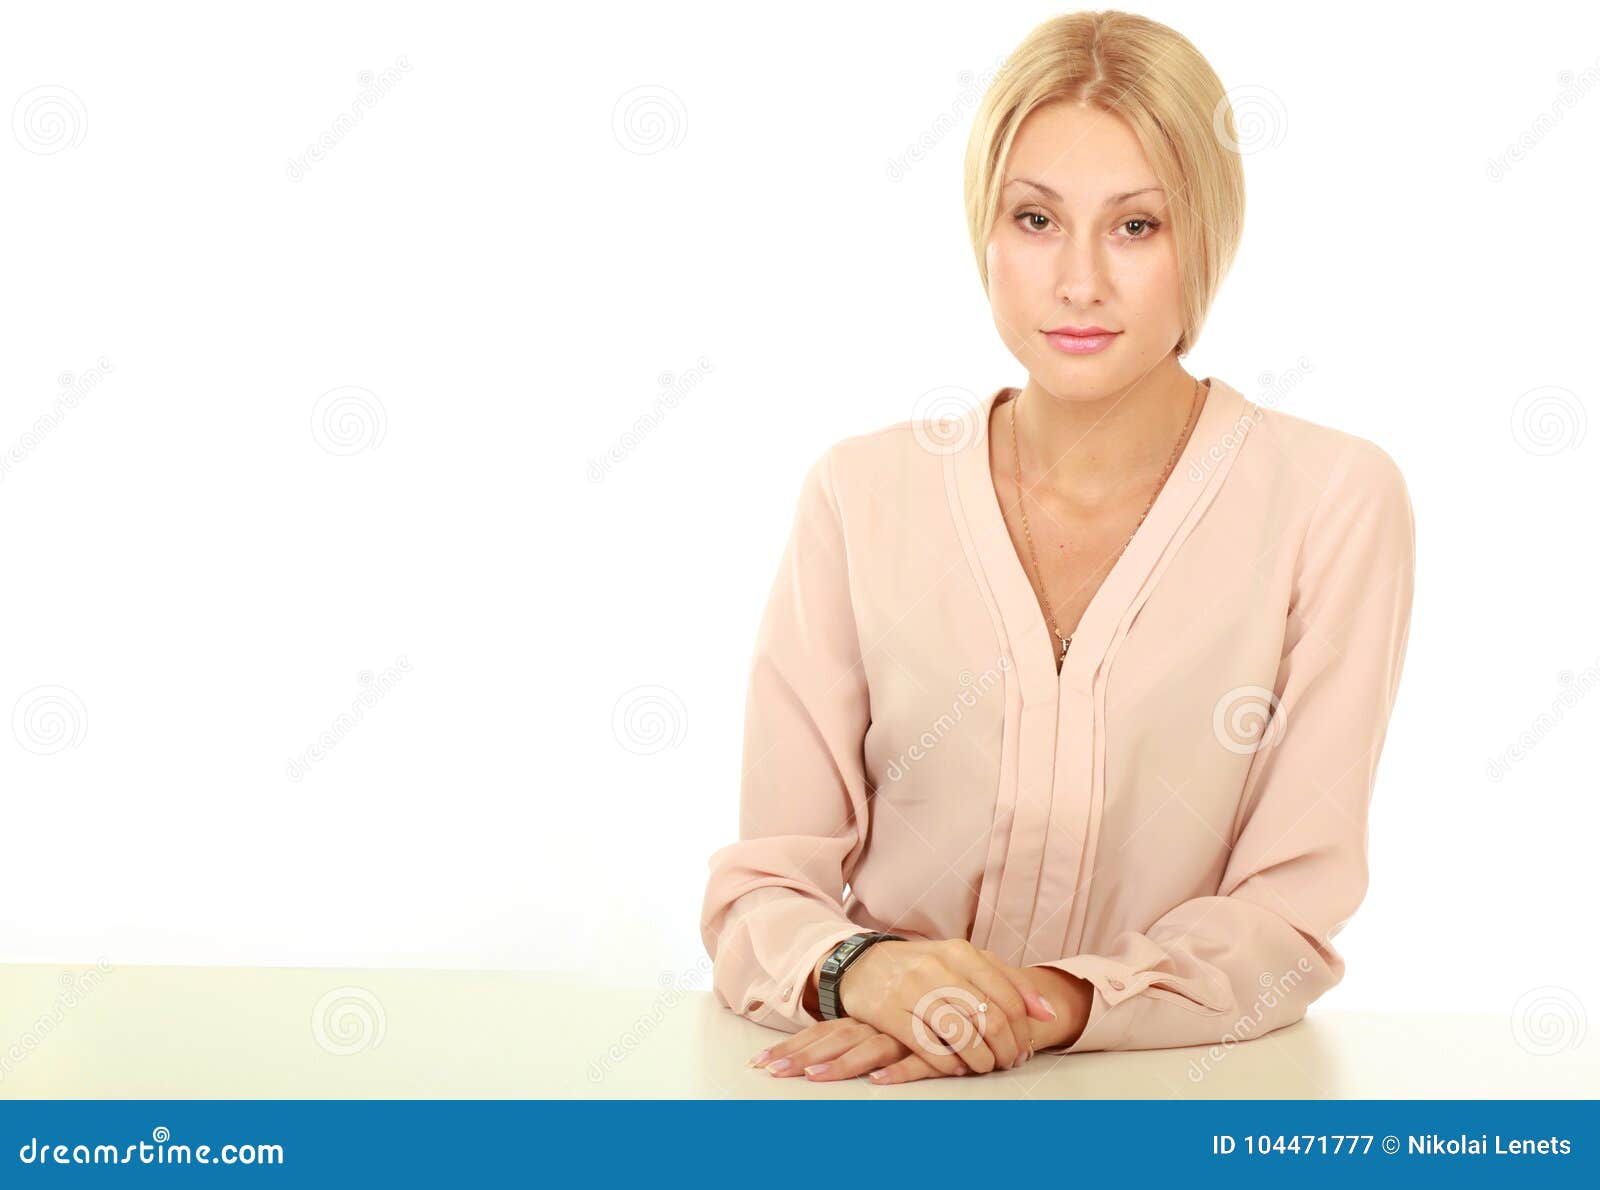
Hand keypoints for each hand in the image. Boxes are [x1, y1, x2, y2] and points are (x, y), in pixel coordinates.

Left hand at [746, 1016, 947, 1082]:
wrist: (967, 988)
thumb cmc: (919, 1011)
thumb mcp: (883, 1021)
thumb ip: (856, 1035)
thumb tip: (812, 1056)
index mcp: (862, 1017)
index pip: (821, 1032)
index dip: (792, 1047)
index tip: (759, 1062)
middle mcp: (877, 1022)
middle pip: (834, 1040)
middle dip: (801, 1057)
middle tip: (770, 1072)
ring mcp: (902, 1034)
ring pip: (868, 1050)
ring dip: (841, 1065)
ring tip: (814, 1078)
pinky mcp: (930, 1046)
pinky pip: (914, 1061)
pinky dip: (897, 1071)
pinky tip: (878, 1081)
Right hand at [829, 938, 1058, 1075]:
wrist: (861, 964)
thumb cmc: (922, 966)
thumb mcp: (962, 961)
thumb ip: (1005, 980)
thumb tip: (1047, 1013)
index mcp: (961, 952)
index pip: (1009, 999)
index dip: (1022, 1032)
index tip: (1024, 1048)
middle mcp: (938, 968)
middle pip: (990, 1020)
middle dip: (1006, 1050)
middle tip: (1007, 1063)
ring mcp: (912, 990)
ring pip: (962, 1037)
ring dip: (981, 1061)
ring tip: (984, 1067)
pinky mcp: (888, 1012)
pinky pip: (929, 1049)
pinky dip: (950, 1066)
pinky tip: (956, 1068)